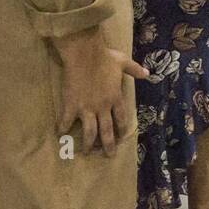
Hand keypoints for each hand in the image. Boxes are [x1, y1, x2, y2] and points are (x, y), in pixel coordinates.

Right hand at [57, 28, 149, 155]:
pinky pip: (66, 121)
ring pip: (89, 132)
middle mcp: (103, 107)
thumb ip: (135, 69)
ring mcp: (87, 108)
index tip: (121, 136)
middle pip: (107, 131)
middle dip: (108, 145)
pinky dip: (62, 129)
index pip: (121, 118)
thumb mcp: (123, 61)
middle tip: (108, 155)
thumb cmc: (104, 57)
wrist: (84, 54)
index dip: (122, 128)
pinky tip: (60, 135)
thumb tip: (148, 73)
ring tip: (87, 152)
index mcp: (115, 97)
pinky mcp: (71, 105)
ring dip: (88, 144)